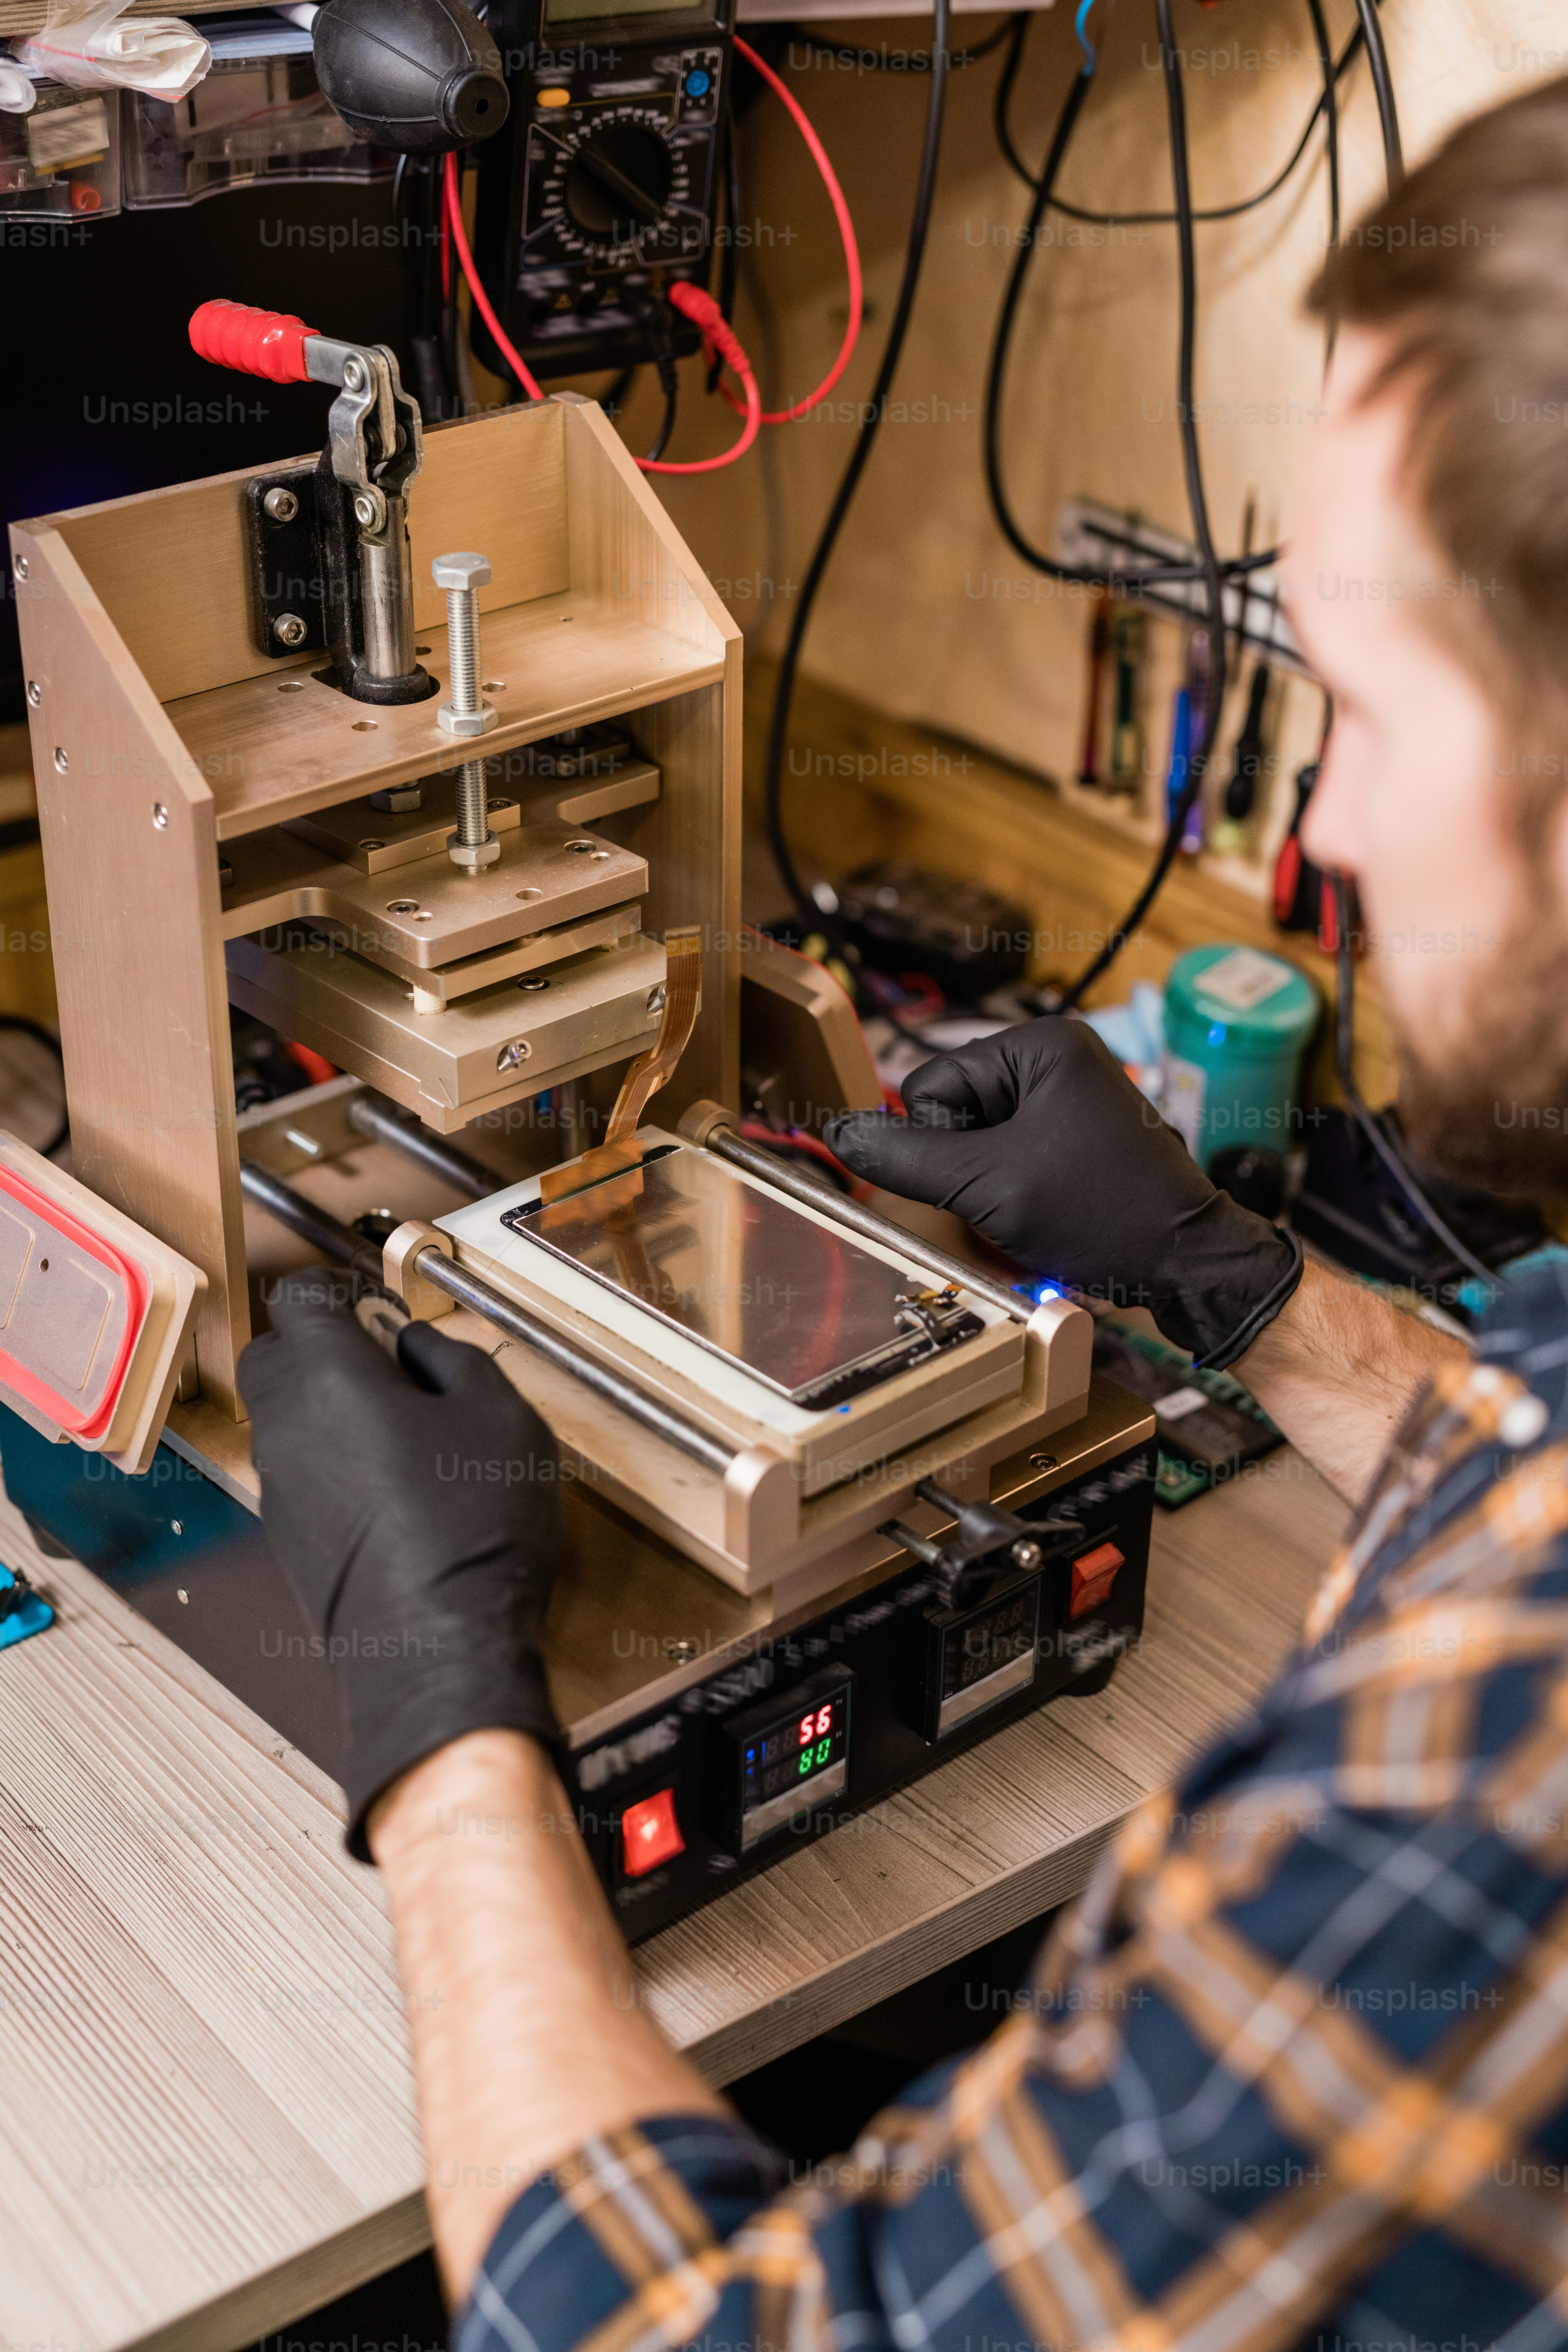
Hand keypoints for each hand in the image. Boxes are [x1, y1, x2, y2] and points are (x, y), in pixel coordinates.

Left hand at [238, 1273, 562, 1857]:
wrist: (436, 1648)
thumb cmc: (472, 1525)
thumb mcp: (500, 1415)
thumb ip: (454, 1360)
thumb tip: (416, 1348)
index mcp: (328, 1378)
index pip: (300, 1298)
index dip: (340, 1288)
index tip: (382, 1304)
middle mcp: (286, 1426)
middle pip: (274, 1355)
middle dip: (319, 1343)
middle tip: (388, 1361)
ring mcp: (279, 1486)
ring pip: (284, 1416)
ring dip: (328, 1404)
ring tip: (400, 1427)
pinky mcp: (288, 1536)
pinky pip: (298, 1469)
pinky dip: (332, 1457)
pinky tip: (391, 1483)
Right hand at [824, 1018, 1301, 1366]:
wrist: (1188, 1262)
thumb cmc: (1102, 1213)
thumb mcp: (987, 1185)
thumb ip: (908, 1158)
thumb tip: (838, 1133)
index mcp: (1040, 1043)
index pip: (931, 1083)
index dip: (943, 1143)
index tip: (992, 1177)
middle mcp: (1057, 1056)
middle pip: (954, 1110)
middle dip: (969, 1165)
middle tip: (1014, 1199)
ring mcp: (1071, 1094)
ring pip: (978, 1141)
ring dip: (988, 1185)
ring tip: (1033, 1209)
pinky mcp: (1079, 1132)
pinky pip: (1010, 1155)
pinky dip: (1013, 1191)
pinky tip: (1044, 1213)